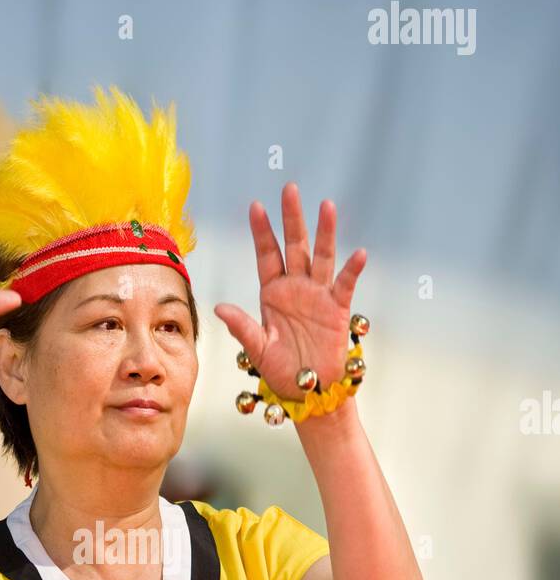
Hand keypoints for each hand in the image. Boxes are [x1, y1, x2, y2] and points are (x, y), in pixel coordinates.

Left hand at [213, 183, 366, 399]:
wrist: (307, 391)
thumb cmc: (280, 371)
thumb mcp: (257, 348)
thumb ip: (242, 327)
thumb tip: (219, 308)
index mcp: (272, 293)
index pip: (267, 255)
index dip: (262, 232)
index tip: (255, 206)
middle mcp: (295, 288)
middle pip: (295, 246)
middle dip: (292, 218)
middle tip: (290, 189)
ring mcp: (318, 295)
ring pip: (321, 257)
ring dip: (324, 233)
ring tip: (326, 206)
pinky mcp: (337, 309)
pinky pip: (345, 286)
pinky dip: (352, 270)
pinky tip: (359, 253)